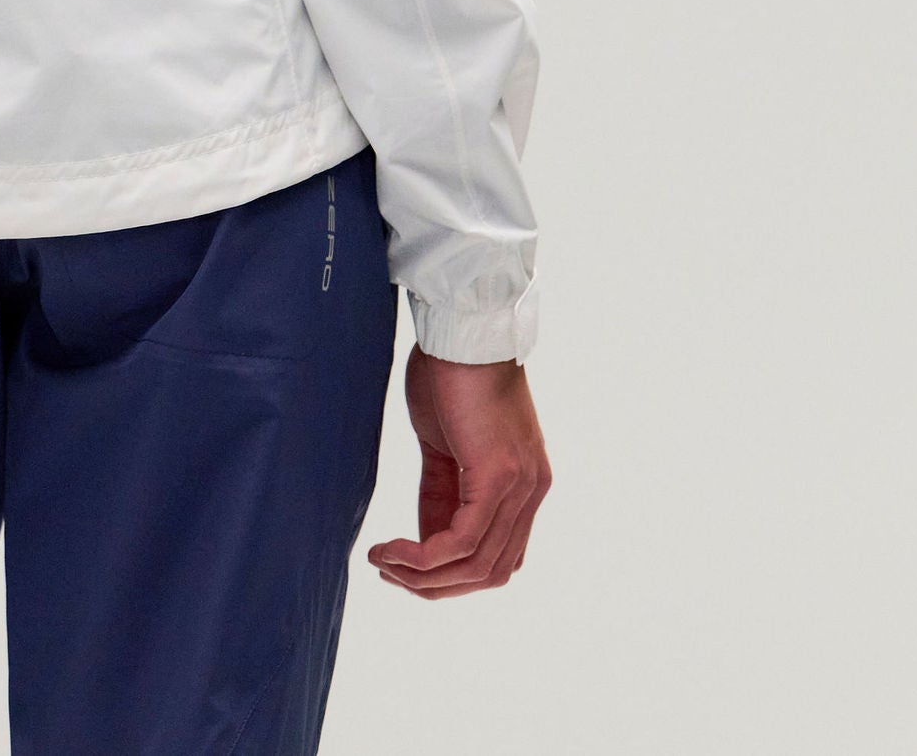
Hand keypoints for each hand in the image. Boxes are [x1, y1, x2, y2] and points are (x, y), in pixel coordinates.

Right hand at [367, 347, 550, 597]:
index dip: (454, 574)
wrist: (462, 329)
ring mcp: (520, 487)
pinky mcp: (498, 478)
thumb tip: (426, 541)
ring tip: (384, 565)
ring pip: (476, 566)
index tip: (408, 568)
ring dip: (424, 578)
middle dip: (437, 586)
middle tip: (391, 576)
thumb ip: (444, 493)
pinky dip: (424, 557)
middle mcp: (532, 491)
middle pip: (491, 572)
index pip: (498, 555)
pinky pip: (462, 542)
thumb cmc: (452, 374)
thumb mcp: (446, 445)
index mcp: (524, 483)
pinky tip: (393, 552)